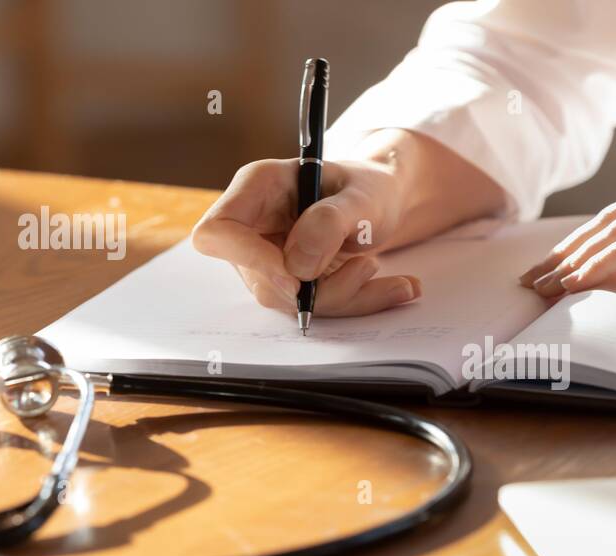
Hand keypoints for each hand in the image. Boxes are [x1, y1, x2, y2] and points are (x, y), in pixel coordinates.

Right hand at [192, 156, 420, 315]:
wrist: (384, 200)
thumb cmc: (368, 187)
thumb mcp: (363, 194)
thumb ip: (331, 221)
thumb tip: (297, 266)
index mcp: (258, 188)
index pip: (217, 233)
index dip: (247, 260)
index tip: (296, 278)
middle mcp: (254, 225)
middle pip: (258, 278)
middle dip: (316, 289)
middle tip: (367, 266)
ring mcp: (268, 257)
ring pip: (289, 301)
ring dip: (344, 296)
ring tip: (384, 270)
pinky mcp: (291, 282)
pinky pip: (315, 307)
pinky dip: (357, 302)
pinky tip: (398, 287)